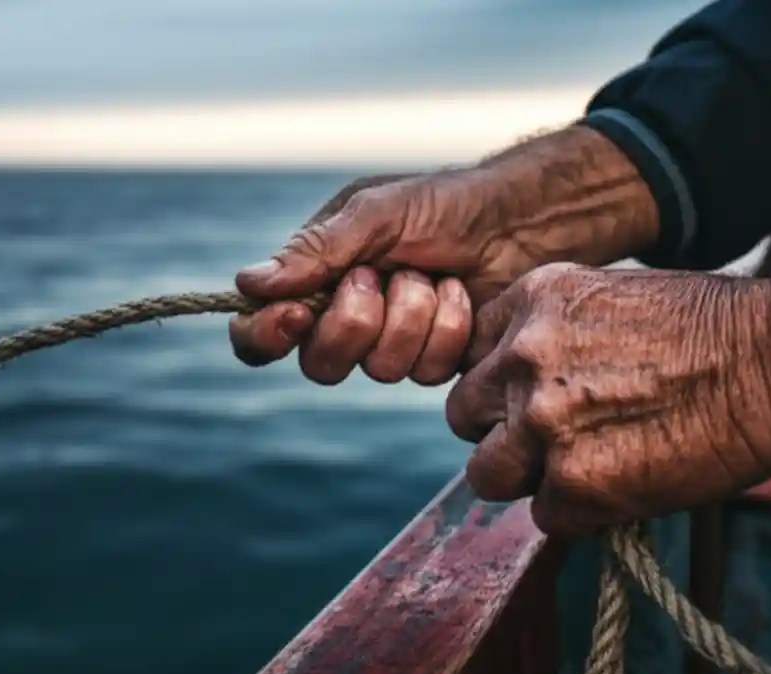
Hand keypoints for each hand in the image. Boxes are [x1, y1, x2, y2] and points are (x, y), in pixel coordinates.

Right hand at [230, 126, 659, 383]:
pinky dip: (446, 327)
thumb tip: (247, 283)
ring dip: (409, 315)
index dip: (266, 336)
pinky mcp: (435, 361)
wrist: (523, 219)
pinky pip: (425, 371)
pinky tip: (460, 293)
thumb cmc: (445, 204)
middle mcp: (346, 319)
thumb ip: (315, 251)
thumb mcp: (376, 213)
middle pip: (318, 364)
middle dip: (353, 322)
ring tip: (433, 275)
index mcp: (316, 279)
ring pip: (377, 369)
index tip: (296, 316)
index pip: (261, 331)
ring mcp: (392, 344)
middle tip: (380, 277)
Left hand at [445, 264, 770, 534]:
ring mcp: (542, 423)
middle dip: (500, 433)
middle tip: (551, 442)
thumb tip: (519, 381)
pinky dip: (580, 514)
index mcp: (529, 303)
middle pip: (464, 416)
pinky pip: (547, 516)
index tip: (524, 398)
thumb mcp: (608, 297)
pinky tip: (623, 488)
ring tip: (584, 471)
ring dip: (529, 480)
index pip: (468, 356)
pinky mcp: (574, 482)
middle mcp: (522, 359)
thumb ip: (549, 334)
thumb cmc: (709, 329)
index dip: (497, 385)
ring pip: (487, 475)